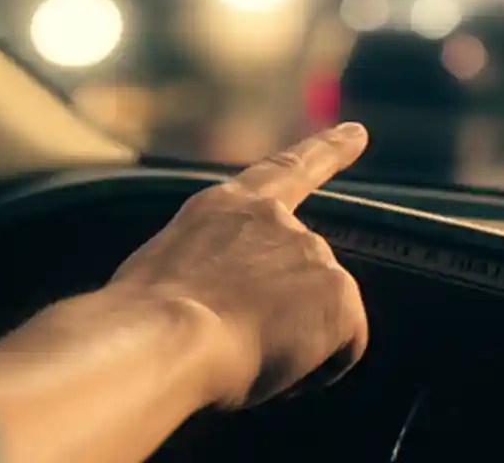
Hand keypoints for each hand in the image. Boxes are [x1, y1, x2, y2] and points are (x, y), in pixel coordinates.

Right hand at [109, 122, 370, 407]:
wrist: (162, 335)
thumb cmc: (145, 319)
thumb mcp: (169, 267)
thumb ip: (212, 266)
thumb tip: (217, 300)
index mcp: (228, 208)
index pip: (286, 170)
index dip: (326, 151)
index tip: (358, 134)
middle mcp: (278, 221)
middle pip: (304, 270)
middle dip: (286, 308)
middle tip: (238, 340)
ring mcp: (312, 253)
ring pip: (321, 313)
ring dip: (295, 338)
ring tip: (243, 354)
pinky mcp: (339, 293)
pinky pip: (344, 347)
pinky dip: (320, 367)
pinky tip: (276, 368)